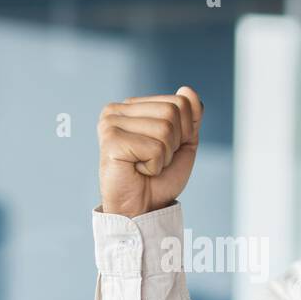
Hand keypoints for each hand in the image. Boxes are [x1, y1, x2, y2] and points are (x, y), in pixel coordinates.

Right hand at [98, 87, 202, 217]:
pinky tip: (137, 170)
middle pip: (173, 112)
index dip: (184, 131)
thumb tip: (187, 91)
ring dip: (163, 156)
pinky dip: (154, 166)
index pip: (179, 102)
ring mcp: (110, 123)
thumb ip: (190, 116)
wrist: (142, 208)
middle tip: (155, 160)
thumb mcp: (183, 143)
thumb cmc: (159, 178)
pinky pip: (154, 148)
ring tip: (145, 166)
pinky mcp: (111, 140)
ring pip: (165, 130)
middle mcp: (117, 110)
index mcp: (132, 106)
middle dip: (174, 143)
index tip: (165, 149)